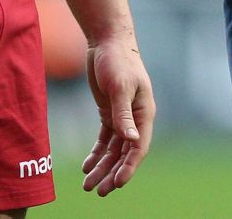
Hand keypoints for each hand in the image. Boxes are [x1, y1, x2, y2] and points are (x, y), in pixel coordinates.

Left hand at [81, 37, 155, 194]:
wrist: (108, 40)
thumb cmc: (118, 60)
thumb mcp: (120, 86)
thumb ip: (124, 114)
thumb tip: (131, 140)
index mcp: (144, 112)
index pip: (139, 146)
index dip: (129, 167)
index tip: (117, 183)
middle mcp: (136, 117)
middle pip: (126, 152)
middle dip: (113, 173)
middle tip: (99, 191)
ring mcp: (123, 115)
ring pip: (114, 149)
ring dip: (103, 167)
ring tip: (88, 184)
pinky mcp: (109, 111)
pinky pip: (105, 139)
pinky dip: (97, 153)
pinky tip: (87, 165)